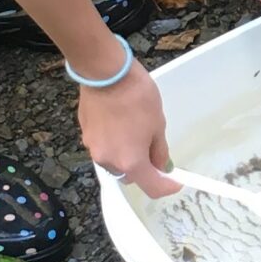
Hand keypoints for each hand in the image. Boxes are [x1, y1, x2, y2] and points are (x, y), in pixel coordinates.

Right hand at [79, 60, 172, 195]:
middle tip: (154, 150)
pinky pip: (103, 147)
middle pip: (130, 176)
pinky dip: (114, 144)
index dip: (166, 187)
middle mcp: (109, 161)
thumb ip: (159, 150)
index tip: (175, 182)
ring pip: (115, 162)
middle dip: (144, 169)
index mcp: (131, 162)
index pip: (151, 188)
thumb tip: (162, 165)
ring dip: (127, 156)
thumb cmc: (136, 96)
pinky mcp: (85, 135)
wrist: (105, 73)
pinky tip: (121, 124)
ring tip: (136, 132)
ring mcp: (93, 149)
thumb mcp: (158, 124)